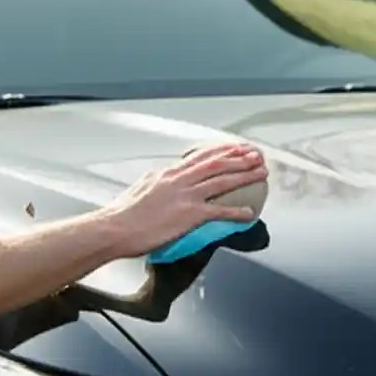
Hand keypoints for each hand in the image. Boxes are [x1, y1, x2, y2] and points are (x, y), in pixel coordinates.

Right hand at [102, 143, 268, 258]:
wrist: (115, 228)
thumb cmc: (122, 214)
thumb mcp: (140, 188)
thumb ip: (155, 181)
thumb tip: (160, 178)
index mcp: (167, 173)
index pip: (199, 157)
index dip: (221, 151)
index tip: (235, 148)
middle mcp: (179, 179)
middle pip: (216, 164)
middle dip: (239, 158)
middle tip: (255, 154)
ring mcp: (185, 196)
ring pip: (222, 181)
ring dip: (244, 175)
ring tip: (260, 172)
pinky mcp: (189, 215)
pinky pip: (219, 211)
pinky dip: (237, 211)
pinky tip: (250, 212)